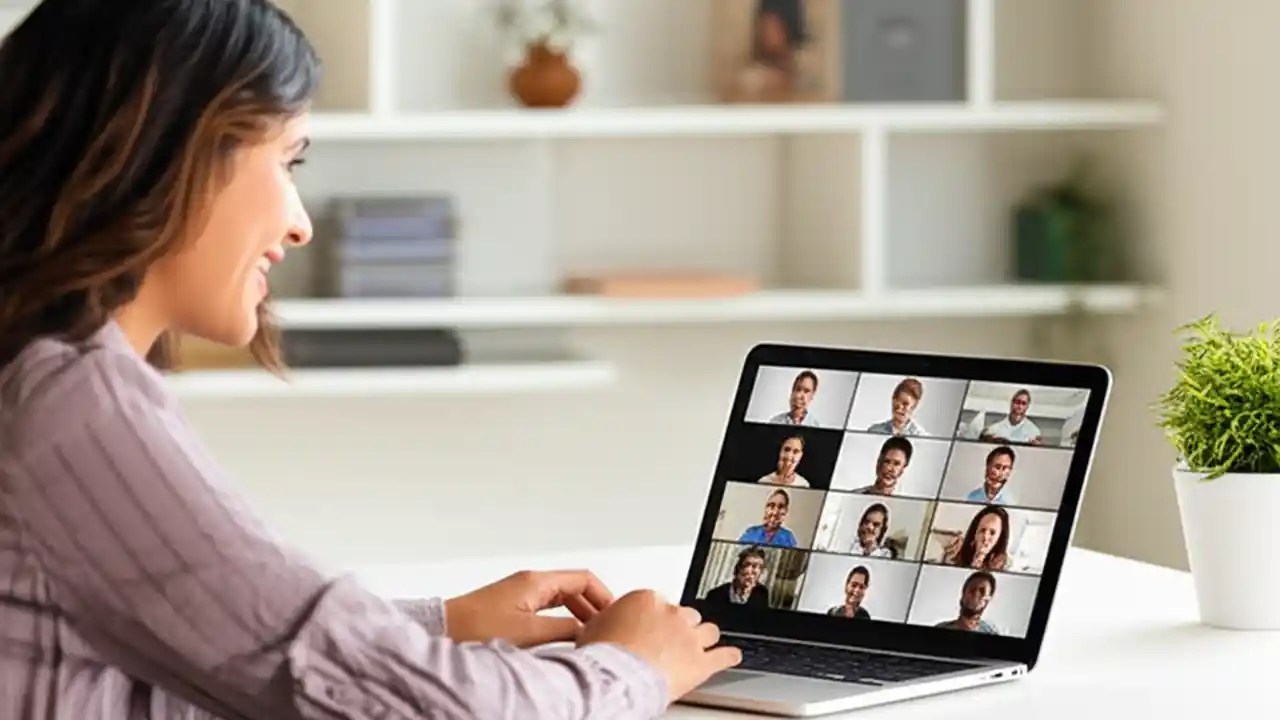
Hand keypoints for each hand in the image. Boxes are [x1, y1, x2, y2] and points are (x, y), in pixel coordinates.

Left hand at [444, 569, 612, 647]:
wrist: (443, 629)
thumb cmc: (477, 627)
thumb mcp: (529, 632)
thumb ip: (563, 630)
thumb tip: (588, 631)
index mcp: (537, 581)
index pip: (584, 579)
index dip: (604, 596)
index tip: (615, 614)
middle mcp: (531, 582)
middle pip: (574, 588)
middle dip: (593, 606)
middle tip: (606, 627)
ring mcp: (520, 593)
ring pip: (561, 599)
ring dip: (578, 613)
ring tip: (590, 634)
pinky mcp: (511, 605)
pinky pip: (547, 607)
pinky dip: (561, 618)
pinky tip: (564, 636)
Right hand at [578, 590, 741, 702]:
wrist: (617, 677)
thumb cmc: (604, 655)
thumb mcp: (593, 628)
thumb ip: (608, 621)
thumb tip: (603, 625)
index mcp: (646, 600)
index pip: (657, 602)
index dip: (654, 617)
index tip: (650, 625)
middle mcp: (671, 614)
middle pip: (685, 614)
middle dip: (680, 625)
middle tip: (672, 636)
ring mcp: (689, 637)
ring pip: (707, 630)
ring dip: (704, 637)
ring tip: (705, 641)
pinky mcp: (701, 662)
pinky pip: (723, 656)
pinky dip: (728, 656)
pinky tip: (732, 656)